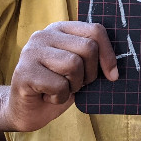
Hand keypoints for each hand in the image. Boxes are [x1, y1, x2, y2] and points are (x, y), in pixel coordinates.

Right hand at [3, 21, 117, 131]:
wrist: (26, 111)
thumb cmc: (56, 88)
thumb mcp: (79, 69)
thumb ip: (92, 58)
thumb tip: (116, 65)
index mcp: (60, 29)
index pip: (95, 30)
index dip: (109, 54)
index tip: (113, 75)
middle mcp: (44, 35)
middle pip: (88, 47)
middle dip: (90, 73)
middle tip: (77, 84)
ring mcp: (31, 51)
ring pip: (74, 65)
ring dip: (73, 86)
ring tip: (61, 89)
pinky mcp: (24, 71)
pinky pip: (58, 85)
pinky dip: (60, 97)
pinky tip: (48, 96)